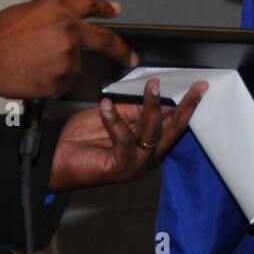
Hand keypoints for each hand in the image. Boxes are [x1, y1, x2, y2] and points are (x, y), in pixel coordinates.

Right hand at [0, 0, 135, 98]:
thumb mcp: (28, 11)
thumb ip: (54, 15)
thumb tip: (65, 21)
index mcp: (60, 9)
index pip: (91, 6)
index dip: (106, 8)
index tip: (115, 9)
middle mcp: (70, 31)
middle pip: (105, 40)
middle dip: (122, 50)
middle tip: (129, 57)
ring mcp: (68, 58)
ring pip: (75, 65)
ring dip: (60, 65)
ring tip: (33, 60)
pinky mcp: (61, 80)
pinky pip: (61, 82)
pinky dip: (50, 80)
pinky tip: (32, 73)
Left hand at [48, 78, 206, 190]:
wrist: (56, 160)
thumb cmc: (83, 139)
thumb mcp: (115, 116)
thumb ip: (134, 110)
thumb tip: (156, 97)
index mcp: (149, 145)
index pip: (173, 123)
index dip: (186, 104)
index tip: (198, 86)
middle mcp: (148, 157)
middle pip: (173, 130)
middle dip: (187, 107)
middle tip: (197, 87)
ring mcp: (137, 165)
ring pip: (152, 133)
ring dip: (153, 106)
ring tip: (153, 85)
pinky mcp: (121, 169)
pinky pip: (124, 140)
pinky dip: (115, 121)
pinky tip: (106, 105)